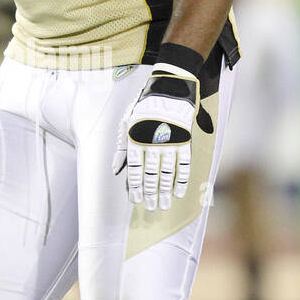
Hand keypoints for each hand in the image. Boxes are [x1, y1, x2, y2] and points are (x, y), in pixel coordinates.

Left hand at [112, 65, 213, 210]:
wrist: (168, 92)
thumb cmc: (143, 110)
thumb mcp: (126, 124)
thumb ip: (121, 148)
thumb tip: (115, 170)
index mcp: (136, 139)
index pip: (134, 169)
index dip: (134, 186)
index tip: (135, 199)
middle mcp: (151, 143)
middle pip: (150, 174)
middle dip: (150, 193)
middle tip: (151, 207)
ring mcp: (169, 143)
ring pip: (166, 173)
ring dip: (165, 191)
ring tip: (164, 205)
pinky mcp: (184, 141)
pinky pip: (183, 165)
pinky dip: (182, 180)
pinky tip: (179, 192)